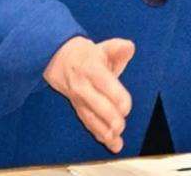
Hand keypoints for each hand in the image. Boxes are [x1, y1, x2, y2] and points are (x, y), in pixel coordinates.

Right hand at [43, 35, 134, 152]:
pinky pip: (88, 122)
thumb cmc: (89, 55)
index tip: (125, 107)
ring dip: (104, 131)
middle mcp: (83, 85)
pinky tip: (109, 143)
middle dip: (109, 117)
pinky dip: (99, 134)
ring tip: (116, 142)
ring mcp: (79, 99)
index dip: (115, 96)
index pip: (103, 83)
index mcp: (92, 67)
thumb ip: (118, 48)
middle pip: (96, 104)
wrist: (60, 60)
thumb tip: (129, 47)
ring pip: (91, 117)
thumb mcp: (103, 47)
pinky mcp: (78, 108)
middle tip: (120, 126)